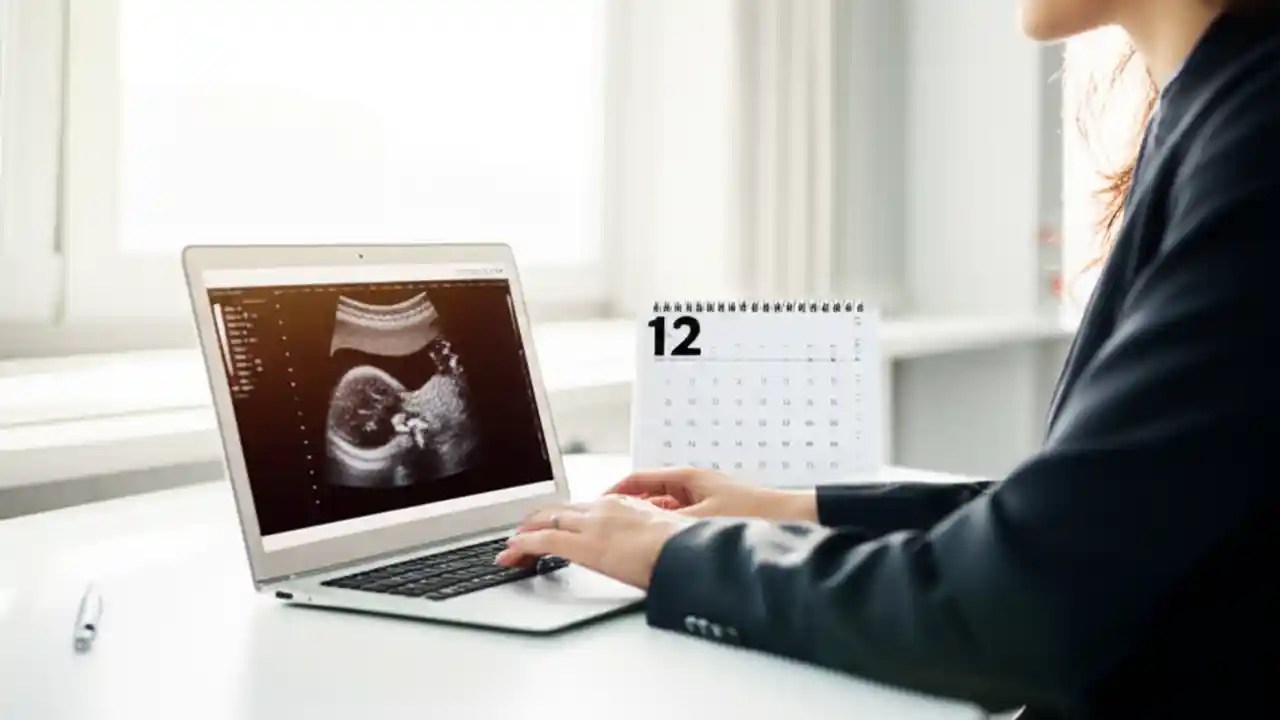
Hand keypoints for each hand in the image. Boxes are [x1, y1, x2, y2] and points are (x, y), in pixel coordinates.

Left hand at [494, 495, 694, 588]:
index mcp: (625, 504)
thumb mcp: (665, 537)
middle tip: (521, 536)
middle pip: (558, 512)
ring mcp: (593, 524)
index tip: (553, 527)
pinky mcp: (585, 544)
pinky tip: (512, 553)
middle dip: (535, 524)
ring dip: (524, 535)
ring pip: (545, 523)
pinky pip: (543, 541)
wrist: (691, 552)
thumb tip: (649, 552)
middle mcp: (604, 508)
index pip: (582, 508)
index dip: (561, 518)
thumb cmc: (686, 548)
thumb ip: (649, 538)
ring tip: (511, 548)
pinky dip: (522, 545)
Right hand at [606, 467, 817, 521]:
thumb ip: (669, 525)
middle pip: (647, 494)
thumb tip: (643, 531)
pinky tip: (661, 546)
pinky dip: (665, 529)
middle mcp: (692, 484)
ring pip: (662, 508)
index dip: (614, 491)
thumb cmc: (754, 512)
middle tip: (607, 525)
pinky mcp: (712, 512)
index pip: (637, 478)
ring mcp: (702, 497)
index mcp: (686, 477)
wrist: (792, 517)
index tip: (598, 505)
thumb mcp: (702, 522)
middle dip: (627, 508)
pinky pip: (678, 518)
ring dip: (647, 521)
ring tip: (630, 538)